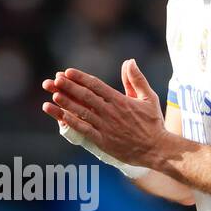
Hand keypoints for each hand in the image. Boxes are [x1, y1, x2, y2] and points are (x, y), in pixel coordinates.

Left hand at [41, 59, 167, 167]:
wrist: (157, 149)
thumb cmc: (153, 123)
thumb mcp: (148, 97)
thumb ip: (136, 79)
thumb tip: (129, 61)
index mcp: (120, 100)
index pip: (96, 85)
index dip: (80, 78)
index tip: (67, 72)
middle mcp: (111, 112)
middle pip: (85, 96)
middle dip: (69, 87)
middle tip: (54, 80)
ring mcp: (106, 127)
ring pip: (82, 112)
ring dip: (67, 104)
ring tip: (53, 95)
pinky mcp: (104, 141)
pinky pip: (85, 130)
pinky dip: (73, 123)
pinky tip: (61, 118)